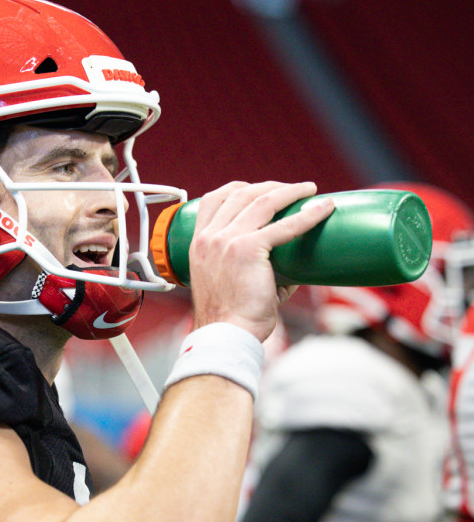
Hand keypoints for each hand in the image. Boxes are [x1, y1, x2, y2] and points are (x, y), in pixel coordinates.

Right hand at [188, 181, 334, 341]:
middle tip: (293, 189)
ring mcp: (227, 240)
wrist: (225, 335)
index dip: (239, 188)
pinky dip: (306, 215)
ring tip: (309, 190)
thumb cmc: (229, 318)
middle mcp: (210, 237)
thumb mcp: (228, 284)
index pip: (214, 199)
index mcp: (198, 242)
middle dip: (270, 186)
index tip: (259, 188)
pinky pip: (283, 226)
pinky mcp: (248, 249)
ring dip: (289, 191)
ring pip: (262, 201)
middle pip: (240, 193)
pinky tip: (322, 209)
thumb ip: (252, 270)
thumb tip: (293, 271)